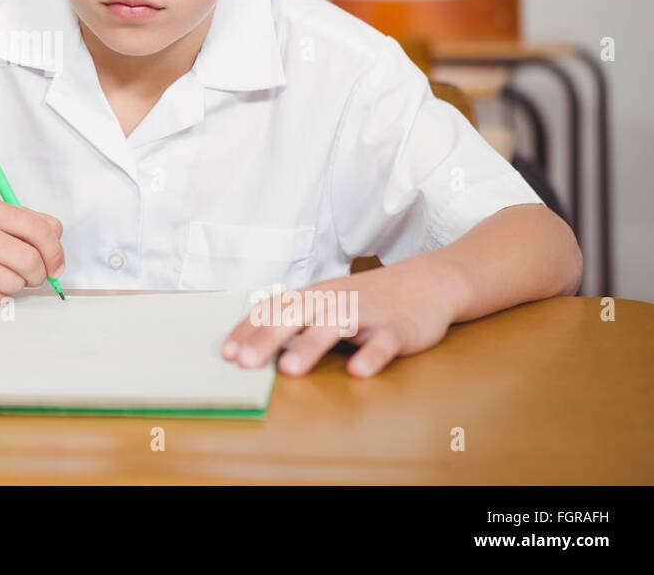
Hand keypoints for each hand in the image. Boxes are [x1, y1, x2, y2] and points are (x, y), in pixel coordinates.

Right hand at [0, 200, 65, 303]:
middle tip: (32, 274)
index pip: (40, 230)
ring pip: (16, 284)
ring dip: (17, 285)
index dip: (55, 252)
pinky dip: (1, 296)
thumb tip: (58, 255)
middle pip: (31, 261)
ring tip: (1, 274)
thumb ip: (35, 226)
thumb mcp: (1, 218)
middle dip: (39, 274)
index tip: (57, 266)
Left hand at [220, 256, 462, 376]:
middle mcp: (336, 301)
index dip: (250, 330)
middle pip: (297, 316)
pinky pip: (384, 342)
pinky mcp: (398, 328)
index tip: (226, 352)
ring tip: (290, 370)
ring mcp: (367, 314)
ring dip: (312, 347)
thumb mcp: (328, 304)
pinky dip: (371, 355)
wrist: (427, 282)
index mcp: (315, 297)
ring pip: (336, 326)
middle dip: (268, 339)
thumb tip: (255, 345)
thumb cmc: (367, 299)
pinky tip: (358, 372)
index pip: (274, 310)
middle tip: (244, 364)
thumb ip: (297, 322)